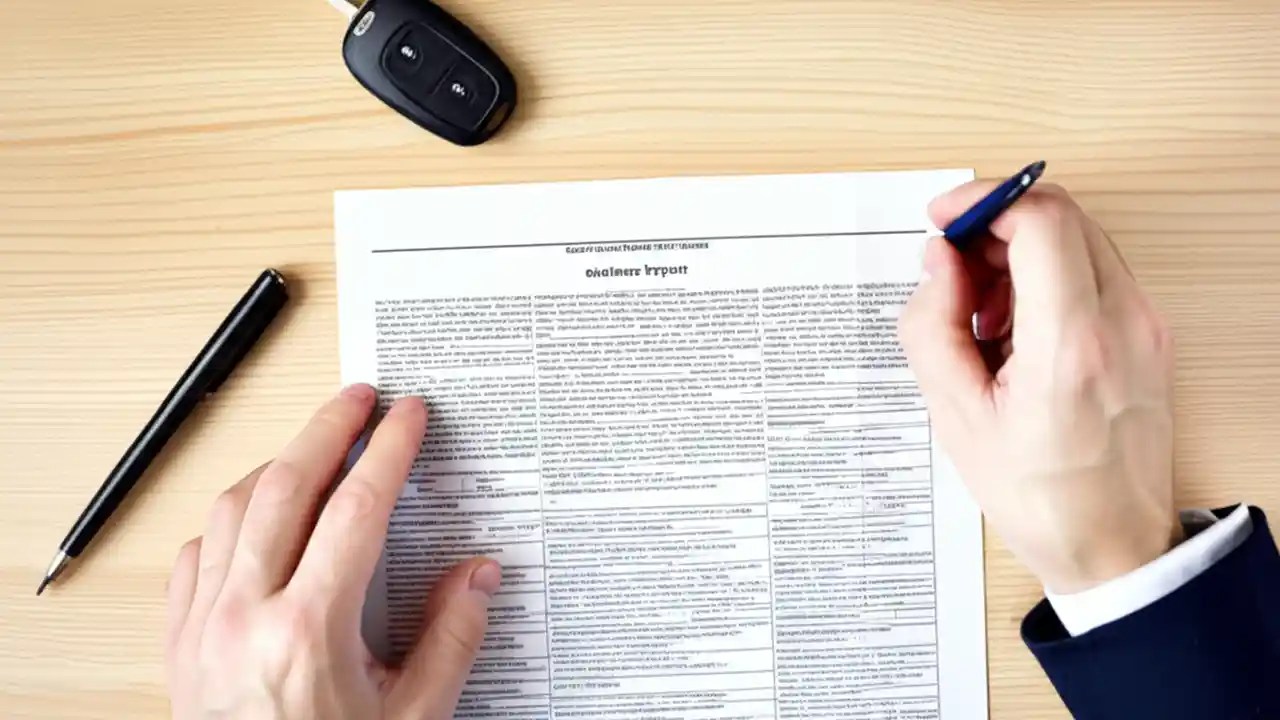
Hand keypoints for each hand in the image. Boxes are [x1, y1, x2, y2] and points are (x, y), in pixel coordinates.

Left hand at [165, 385, 500, 719]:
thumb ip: (452, 640)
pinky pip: (194, 555)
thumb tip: (480, 576)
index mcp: (309, 631)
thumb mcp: (414, 719)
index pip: (356, 509)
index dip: (388, 451)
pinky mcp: (180, 644)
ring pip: (230, 509)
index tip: (409, 417)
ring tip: (314, 448)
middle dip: (327, 428)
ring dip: (276, 466)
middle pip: (285, 485)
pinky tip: (257, 520)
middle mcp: (244, 617)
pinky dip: (229, 520)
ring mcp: (203, 627)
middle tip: (360, 398)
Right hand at [899, 182, 1180, 593]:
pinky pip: (1092, 270)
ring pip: (1076, 237)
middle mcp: (1123, 323)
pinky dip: (1044, 276)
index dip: (982, 201)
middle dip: (993, 226)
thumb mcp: (955, 416)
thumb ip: (932, 326)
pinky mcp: (1147, 332)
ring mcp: (1144, 325)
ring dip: (1018, 253)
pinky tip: (1014, 329)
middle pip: (1061, 216)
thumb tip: (939, 263)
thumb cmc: (1039, 496)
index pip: (1041, 220)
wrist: (1112, 545)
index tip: (943, 219)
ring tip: (981, 315)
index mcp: (1071, 346)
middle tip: (952, 272)